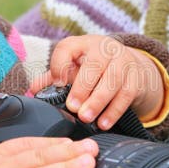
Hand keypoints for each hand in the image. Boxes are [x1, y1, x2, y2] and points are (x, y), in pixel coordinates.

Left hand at [31, 35, 163, 129]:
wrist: (129, 65)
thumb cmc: (93, 68)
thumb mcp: (73, 68)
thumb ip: (53, 78)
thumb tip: (32, 91)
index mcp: (82, 44)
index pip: (67, 47)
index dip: (60, 64)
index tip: (57, 83)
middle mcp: (104, 48)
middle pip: (94, 64)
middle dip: (83, 87)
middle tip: (73, 108)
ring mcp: (123, 61)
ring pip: (113, 80)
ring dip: (99, 101)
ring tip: (86, 118)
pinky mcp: (136, 76)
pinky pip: (126, 94)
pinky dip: (115, 110)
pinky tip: (104, 123)